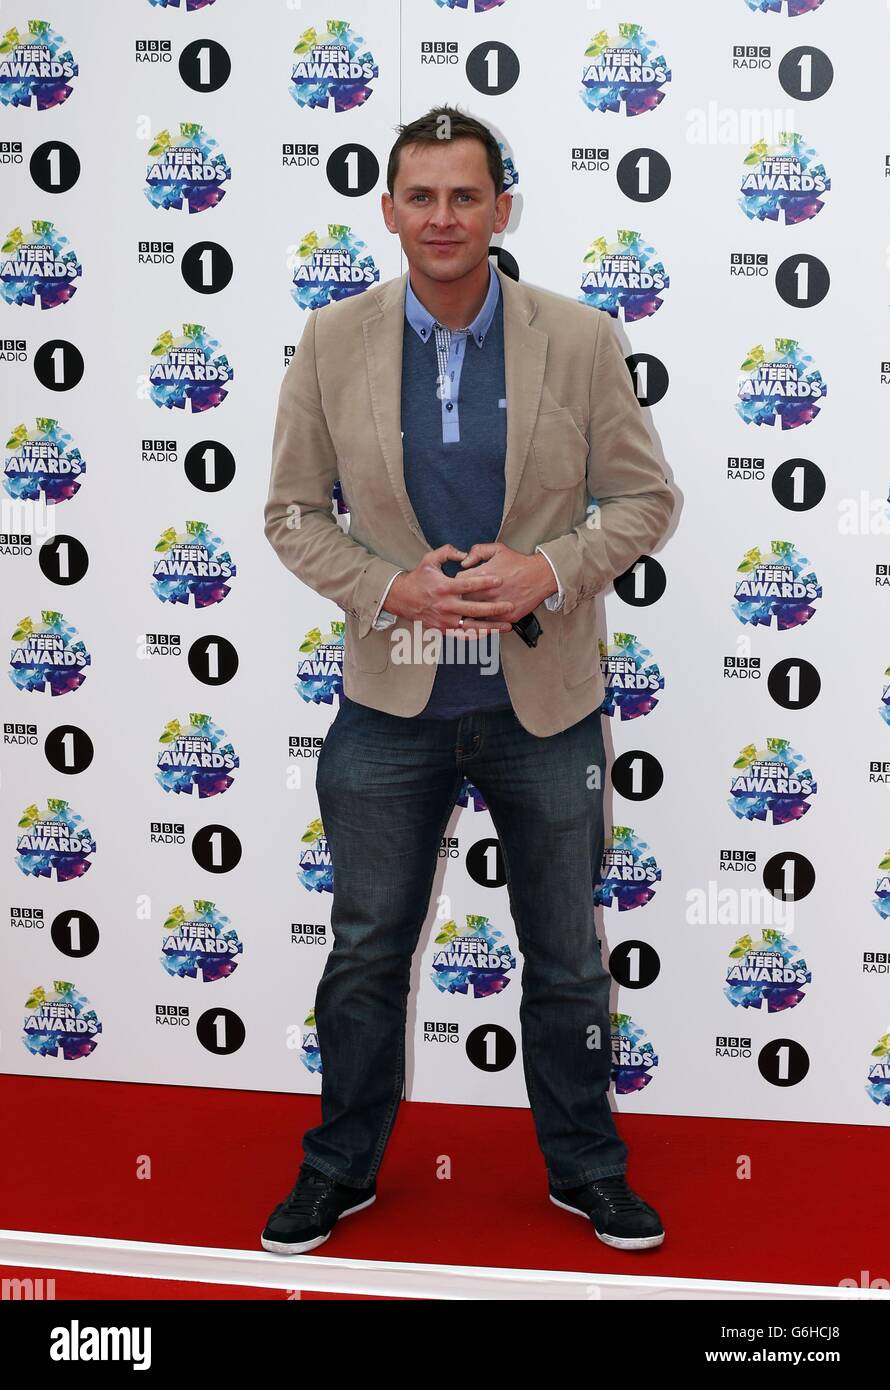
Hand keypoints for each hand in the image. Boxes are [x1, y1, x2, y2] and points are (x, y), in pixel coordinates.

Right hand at [385, 544, 514, 635]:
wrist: (402, 599)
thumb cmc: (418, 578)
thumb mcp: (429, 560)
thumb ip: (447, 552)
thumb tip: (465, 553)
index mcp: (444, 587)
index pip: (468, 585)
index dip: (485, 582)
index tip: (500, 580)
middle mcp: (445, 605)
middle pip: (474, 608)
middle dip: (495, 608)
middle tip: (510, 605)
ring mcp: (445, 620)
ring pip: (472, 626)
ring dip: (491, 627)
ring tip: (507, 626)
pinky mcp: (443, 629)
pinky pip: (463, 635)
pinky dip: (477, 636)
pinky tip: (490, 635)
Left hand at [456, 542, 556, 627]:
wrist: (541, 576)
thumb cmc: (519, 563)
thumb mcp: (497, 549)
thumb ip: (477, 551)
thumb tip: (464, 562)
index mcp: (483, 575)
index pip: (458, 581)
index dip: (457, 582)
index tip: (460, 583)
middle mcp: (488, 592)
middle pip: (462, 600)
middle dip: (460, 598)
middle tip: (461, 597)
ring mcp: (497, 606)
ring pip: (474, 614)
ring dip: (470, 611)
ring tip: (469, 608)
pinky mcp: (506, 617)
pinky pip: (489, 622)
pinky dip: (484, 619)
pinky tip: (483, 615)